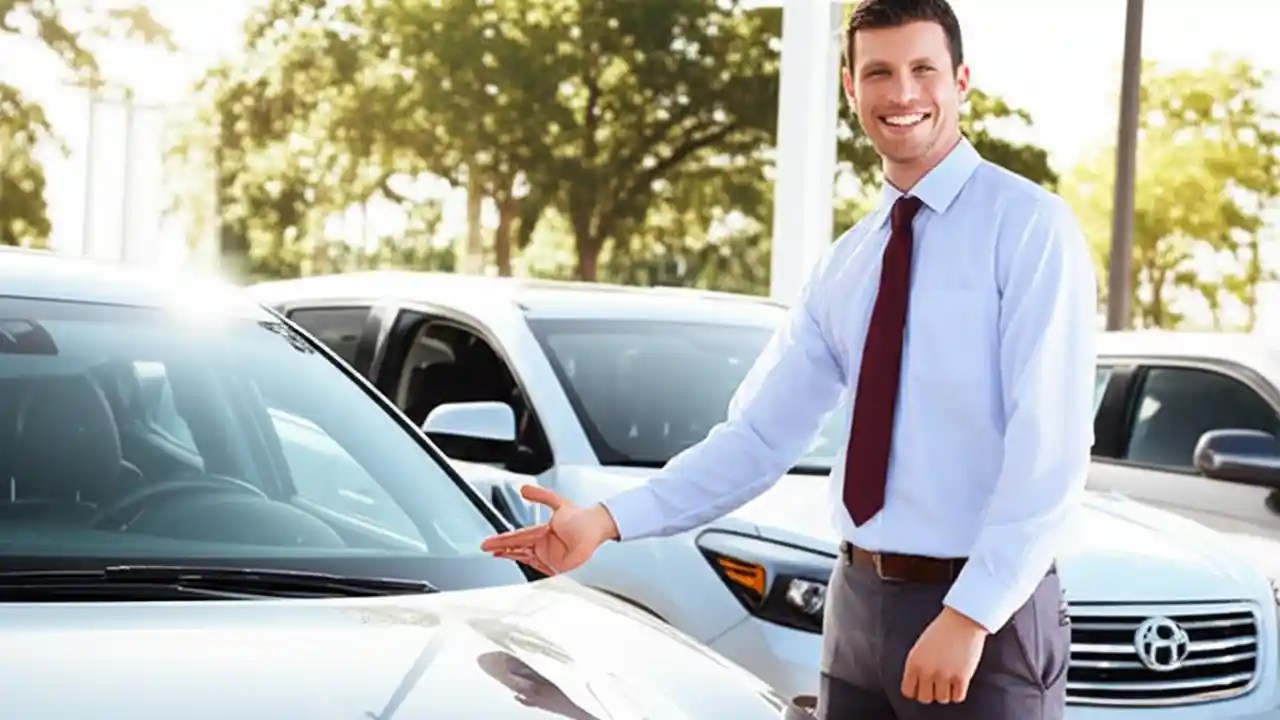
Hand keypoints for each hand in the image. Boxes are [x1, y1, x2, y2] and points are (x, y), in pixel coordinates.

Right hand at [479, 485, 618, 575]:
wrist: (595, 527)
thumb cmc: (580, 517)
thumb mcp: (557, 502)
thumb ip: (541, 496)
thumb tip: (523, 489)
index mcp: (540, 532)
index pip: (517, 535)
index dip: (503, 538)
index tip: (490, 540)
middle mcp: (541, 545)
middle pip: (517, 547)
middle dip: (501, 547)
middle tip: (487, 547)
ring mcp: (547, 556)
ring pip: (524, 556)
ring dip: (511, 555)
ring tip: (497, 553)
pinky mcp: (555, 565)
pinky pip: (538, 567)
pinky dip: (527, 565)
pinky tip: (517, 562)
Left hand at [900, 607, 986, 703]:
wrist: (962, 620)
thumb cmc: (942, 630)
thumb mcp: (921, 647)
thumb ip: (917, 665)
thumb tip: (918, 684)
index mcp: (913, 662)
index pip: (908, 691)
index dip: (916, 690)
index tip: (922, 687)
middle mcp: (927, 671)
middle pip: (925, 698)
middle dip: (931, 692)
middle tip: (937, 684)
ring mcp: (944, 675)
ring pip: (942, 699)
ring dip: (946, 692)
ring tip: (949, 679)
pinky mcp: (961, 678)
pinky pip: (957, 697)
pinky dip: (958, 692)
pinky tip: (958, 681)